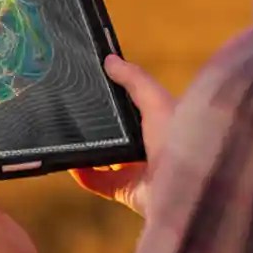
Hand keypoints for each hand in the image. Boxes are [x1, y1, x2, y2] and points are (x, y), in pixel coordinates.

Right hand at [69, 54, 174, 216]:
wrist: (185, 187)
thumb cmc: (180, 138)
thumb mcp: (156, 101)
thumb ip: (134, 80)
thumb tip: (109, 59)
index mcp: (165, 122)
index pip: (139, 106)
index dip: (121, 97)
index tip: (96, 86)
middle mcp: (153, 147)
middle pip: (122, 133)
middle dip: (102, 124)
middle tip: (75, 111)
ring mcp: (141, 171)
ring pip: (109, 159)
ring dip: (89, 150)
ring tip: (67, 135)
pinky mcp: (129, 192)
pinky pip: (101, 182)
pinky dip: (84, 174)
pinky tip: (69, 161)